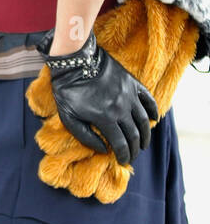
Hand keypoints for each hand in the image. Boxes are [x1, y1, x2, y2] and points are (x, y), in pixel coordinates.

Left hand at [40, 31, 158, 164]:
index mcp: (105, 119)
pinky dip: (153, 111)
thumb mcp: (68, 117)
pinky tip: (154, 119)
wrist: (75, 61)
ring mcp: (129, 95)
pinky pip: (148, 100)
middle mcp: (121, 109)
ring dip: (145, 135)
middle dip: (135, 149)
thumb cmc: (68, 90)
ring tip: (143, 143)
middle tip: (133, 156)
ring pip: (144, 120)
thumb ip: (85, 136)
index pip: (121, 144)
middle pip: (134, 135)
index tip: (124, 162)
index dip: (124, 156)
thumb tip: (103, 150)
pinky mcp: (132, 83)